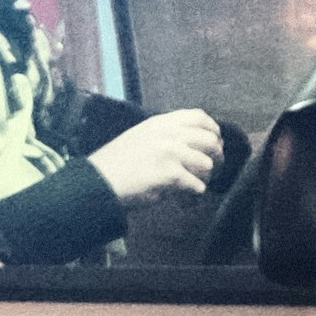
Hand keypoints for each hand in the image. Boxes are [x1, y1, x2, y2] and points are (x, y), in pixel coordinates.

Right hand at [91, 106, 225, 203]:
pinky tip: (185, 198)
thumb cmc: (118, 163)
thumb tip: (194, 142)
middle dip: (216, 157)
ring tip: (194, 186)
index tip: (215, 142)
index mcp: (161, 123)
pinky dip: (193, 194)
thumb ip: (166, 134)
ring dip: (204, 178)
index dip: (213, 131)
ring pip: (207, 164)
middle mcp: (168, 134)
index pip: (200, 117)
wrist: (99, 182)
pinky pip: (197, 185)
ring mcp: (170, 153)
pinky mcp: (170, 174)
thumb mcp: (142, 136)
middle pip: (210, 141)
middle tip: (212, 169)